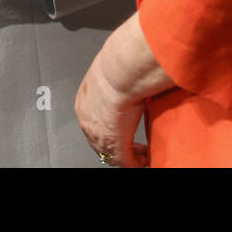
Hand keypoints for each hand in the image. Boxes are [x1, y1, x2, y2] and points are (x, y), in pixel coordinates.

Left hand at [76, 45, 148, 167]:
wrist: (121, 72)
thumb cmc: (119, 67)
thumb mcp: (112, 73)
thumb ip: (116, 80)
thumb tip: (127, 76)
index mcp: (85, 102)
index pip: (93, 123)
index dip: (109, 129)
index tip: (122, 129)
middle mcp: (87, 120)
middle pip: (100, 142)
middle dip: (118, 145)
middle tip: (133, 147)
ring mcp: (98, 136)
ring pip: (112, 154)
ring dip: (129, 155)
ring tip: (142, 155)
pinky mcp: (115, 145)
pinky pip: (126, 162)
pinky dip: (137, 164)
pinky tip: (147, 160)